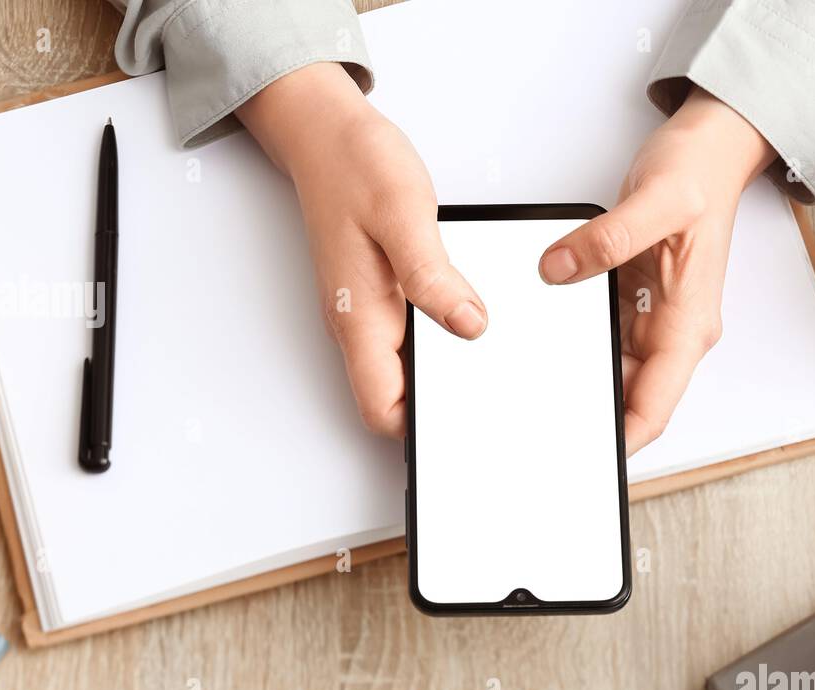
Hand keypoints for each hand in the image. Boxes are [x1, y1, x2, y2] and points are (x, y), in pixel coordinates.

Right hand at [237, 63, 484, 437]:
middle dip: (439, 404)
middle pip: (396, 397)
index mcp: (359, 318)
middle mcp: (357, 324)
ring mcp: (366, 312)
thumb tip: (469, 324)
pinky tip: (467, 317)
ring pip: (404, 368)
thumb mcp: (403, 213)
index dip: (417, 429)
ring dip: (442, 370)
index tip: (461, 427)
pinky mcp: (379, 295)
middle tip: (489, 396)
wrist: (325, 134)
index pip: (381, 409)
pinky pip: (410, 335)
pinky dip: (439, 336)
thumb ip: (433, 275)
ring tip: (488, 360)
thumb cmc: (355, 166)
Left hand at [538, 89, 775, 454]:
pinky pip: (598, 333)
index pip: (655, 407)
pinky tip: (540, 341)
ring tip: (529, 389)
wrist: (709, 148)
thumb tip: (558, 270)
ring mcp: (652, 317)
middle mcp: (671, 330)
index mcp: (688, 325)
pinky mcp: (632, 298)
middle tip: (536, 427)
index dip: (623, 439)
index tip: (585, 456)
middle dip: (587, 413)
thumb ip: (607, 239)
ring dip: (575, 376)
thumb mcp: (655, 200)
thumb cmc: (698, 174)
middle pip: (626, 395)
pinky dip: (572, 341)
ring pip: (608, 367)